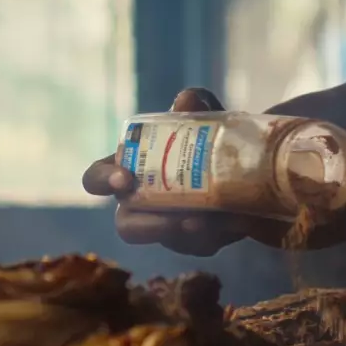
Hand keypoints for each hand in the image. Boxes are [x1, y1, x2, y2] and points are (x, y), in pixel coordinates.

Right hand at [81, 88, 285, 255]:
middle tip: (174, 216)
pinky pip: (199, 245)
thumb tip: (186, 100)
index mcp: (128, 169)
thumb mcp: (204, 115)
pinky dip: (217, 233)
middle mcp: (141, 203)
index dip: (103, 181)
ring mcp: (168, 225)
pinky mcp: (195, 240)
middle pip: (127, 226)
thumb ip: (195, 105)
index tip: (124, 178)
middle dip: (148, 225)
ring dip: (185, 233)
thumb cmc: (206, 135)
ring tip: (207, 221)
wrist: (248, 161)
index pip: (97, 179)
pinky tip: (236, 218)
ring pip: (167, 240)